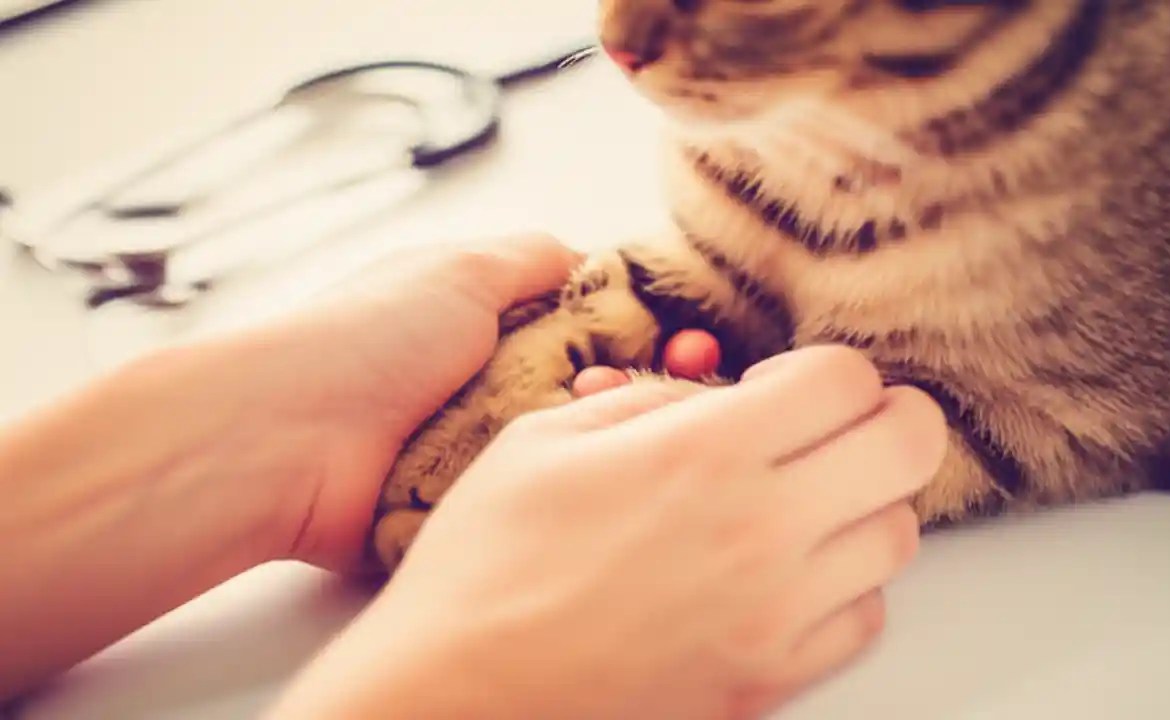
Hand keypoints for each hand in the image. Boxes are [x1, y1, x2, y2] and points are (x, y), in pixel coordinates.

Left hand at [206, 235, 720, 572]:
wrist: (288, 438)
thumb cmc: (369, 338)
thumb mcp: (462, 269)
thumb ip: (534, 258)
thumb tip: (591, 254)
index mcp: (489, 320)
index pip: (595, 325)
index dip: (650, 330)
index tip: (696, 339)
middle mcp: (490, 380)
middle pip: (596, 388)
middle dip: (644, 384)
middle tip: (684, 379)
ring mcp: (480, 445)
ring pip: (575, 444)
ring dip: (608, 430)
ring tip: (615, 416)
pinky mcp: (468, 504)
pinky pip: (536, 495)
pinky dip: (566, 482)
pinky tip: (590, 470)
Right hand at [270, 346, 946, 719]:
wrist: (454, 694)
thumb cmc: (484, 564)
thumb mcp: (546, 435)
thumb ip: (655, 398)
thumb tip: (725, 397)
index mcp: (702, 453)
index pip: (849, 380)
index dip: (828, 369)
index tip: (790, 384)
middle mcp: (760, 532)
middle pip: (910, 447)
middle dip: (886, 418)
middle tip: (840, 423)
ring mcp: (775, 615)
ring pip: (900, 536)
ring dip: (864, 502)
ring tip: (806, 499)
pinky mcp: (770, 681)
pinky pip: (865, 618)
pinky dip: (845, 585)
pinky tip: (787, 572)